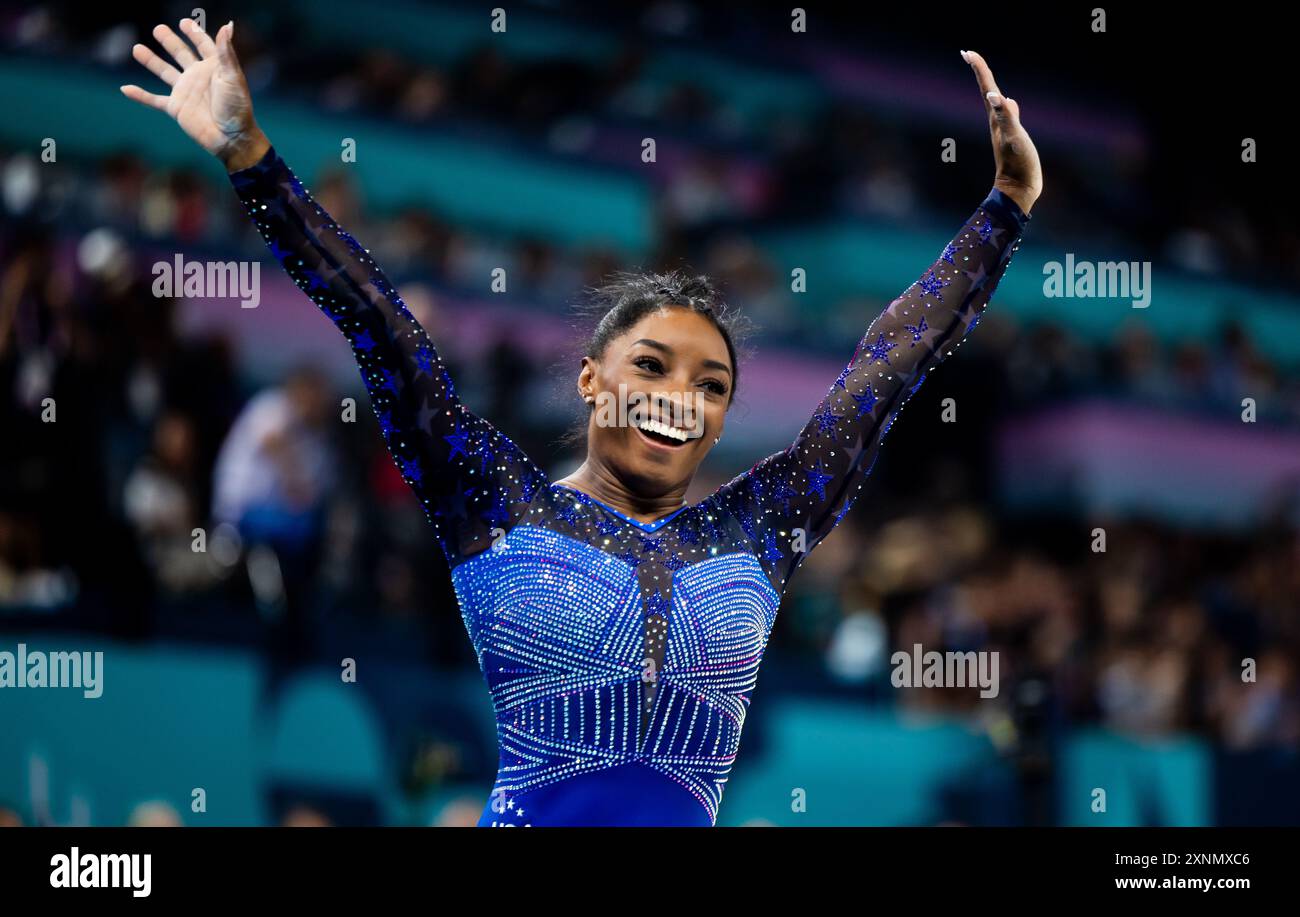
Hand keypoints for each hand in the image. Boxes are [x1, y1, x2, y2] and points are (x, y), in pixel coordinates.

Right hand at [120, 19, 268, 171]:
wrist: (231, 138)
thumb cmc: (237, 108)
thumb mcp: (232, 76)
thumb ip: (225, 51)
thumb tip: (228, 25)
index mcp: (214, 68)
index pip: (203, 45)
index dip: (194, 33)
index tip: (184, 22)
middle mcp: (198, 77)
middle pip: (181, 54)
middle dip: (170, 41)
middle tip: (158, 29)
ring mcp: (186, 92)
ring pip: (164, 72)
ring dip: (151, 61)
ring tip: (136, 48)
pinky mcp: (176, 108)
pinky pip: (154, 100)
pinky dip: (140, 95)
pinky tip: (125, 89)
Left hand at [961, 50, 1041, 214]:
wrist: (1018, 189)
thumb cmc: (1018, 165)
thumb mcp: (1014, 137)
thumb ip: (1007, 116)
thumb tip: (996, 96)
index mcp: (997, 118)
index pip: (987, 88)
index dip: (979, 69)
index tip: (967, 52)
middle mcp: (997, 121)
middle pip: (988, 90)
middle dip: (980, 71)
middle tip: (969, 54)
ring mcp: (1003, 129)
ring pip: (994, 101)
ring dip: (988, 84)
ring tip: (982, 72)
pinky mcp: (1011, 137)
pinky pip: (1006, 114)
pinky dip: (1004, 103)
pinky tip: (1005, 101)